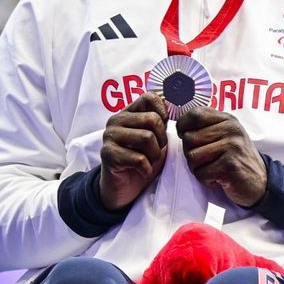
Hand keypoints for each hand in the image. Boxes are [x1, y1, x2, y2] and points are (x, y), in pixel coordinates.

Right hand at [97, 92, 168, 209]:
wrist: (125, 186)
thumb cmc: (143, 159)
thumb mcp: (156, 138)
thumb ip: (161, 121)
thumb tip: (176, 102)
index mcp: (128, 112)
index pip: (150, 97)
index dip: (164, 113)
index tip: (163, 129)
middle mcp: (116, 120)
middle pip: (152, 119)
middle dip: (162, 140)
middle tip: (155, 151)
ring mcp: (109, 136)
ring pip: (147, 138)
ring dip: (155, 155)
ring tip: (148, 161)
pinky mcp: (107, 154)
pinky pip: (139, 159)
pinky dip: (147, 169)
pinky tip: (142, 170)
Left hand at [176, 106, 267, 207]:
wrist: (261, 183)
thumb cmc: (236, 159)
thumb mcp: (226, 136)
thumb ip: (207, 127)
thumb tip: (178, 126)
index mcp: (228, 120)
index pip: (194, 114)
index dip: (184, 127)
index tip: (190, 138)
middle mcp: (231, 130)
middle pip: (189, 138)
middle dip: (192, 153)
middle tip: (209, 160)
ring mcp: (232, 147)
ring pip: (192, 157)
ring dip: (199, 169)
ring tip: (215, 169)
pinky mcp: (230, 166)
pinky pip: (201, 173)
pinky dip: (207, 180)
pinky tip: (220, 178)